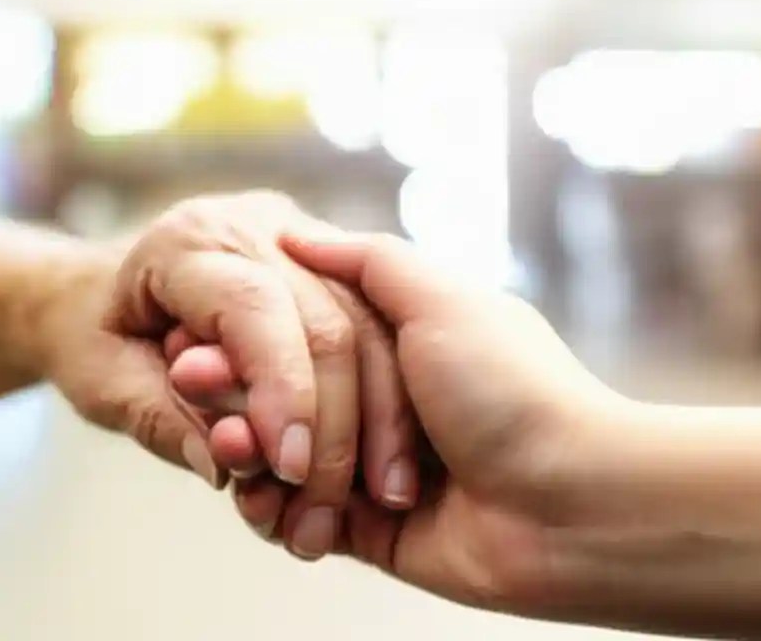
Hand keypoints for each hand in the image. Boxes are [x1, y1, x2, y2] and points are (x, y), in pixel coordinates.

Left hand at [42, 193, 419, 560]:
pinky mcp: (335, 268)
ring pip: (371, 331)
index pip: (254, 309)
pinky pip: (382, 335)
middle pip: (327, 323)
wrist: (101, 293)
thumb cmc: (95, 335)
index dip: (283, 390)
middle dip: (333, 430)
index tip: (288, 469)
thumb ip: (163, 419)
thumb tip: (229, 466)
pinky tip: (379, 472)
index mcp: (188, 240)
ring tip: (356, 511)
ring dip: (375, 429)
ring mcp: (305, 239)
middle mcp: (257, 225)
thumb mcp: (101, 383)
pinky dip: (385, 408)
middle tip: (320, 517)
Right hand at [176, 232, 633, 617]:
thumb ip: (367, 262)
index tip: (194, 339)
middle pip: (281, 398)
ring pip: (283, 461)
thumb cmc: (509, 389)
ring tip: (233, 456)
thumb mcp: (439, 299)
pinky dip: (275, 514)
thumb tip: (295, 231)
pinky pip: (302, 519)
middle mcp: (383, 401)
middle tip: (193, 394)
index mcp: (398, 341)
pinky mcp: (373, 530)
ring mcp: (374, 467)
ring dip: (251, 460)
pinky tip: (262, 505)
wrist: (567, 504)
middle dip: (234, 400)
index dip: (241, 340)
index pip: (296, 334)